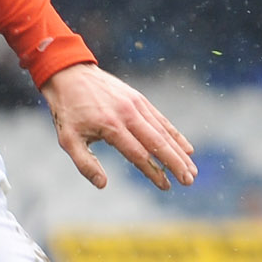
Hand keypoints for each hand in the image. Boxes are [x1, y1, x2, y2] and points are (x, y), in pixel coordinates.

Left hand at [40, 63, 197, 190]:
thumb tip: (103, 185)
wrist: (70, 74)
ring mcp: (136, 105)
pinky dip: (175, 134)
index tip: (166, 187)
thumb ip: (85, 163)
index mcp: (111, 126)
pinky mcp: (139, 99)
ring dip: (180, 151)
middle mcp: (128, 114)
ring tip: (192, 169)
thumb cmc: (68, 111)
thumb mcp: (68, 139)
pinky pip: (161, 119)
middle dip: (175, 163)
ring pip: (163, 131)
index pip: (138, 154)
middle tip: (189, 180)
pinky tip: (187, 148)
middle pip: (157, 142)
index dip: (153, 172)